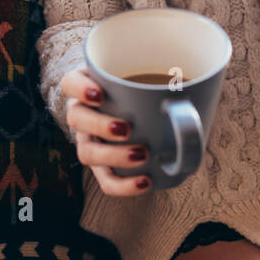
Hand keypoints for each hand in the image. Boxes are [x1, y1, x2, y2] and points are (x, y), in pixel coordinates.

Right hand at [61, 67, 152, 196]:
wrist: (144, 108)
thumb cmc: (144, 84)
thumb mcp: (149, 74)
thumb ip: (163, 79)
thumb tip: (189, 97)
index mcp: (89, 86)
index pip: (70, 84)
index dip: (79, 89)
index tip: (100, 94)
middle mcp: (83, 113)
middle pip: (77, 119)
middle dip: (99, 126)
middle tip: (126, 128)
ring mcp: (90, 141)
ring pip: (87, 152)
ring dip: (113, 156)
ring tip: (141, 155)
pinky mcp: (104, 165)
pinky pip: (106, 180)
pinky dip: (124, 185)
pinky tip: (146, 182)